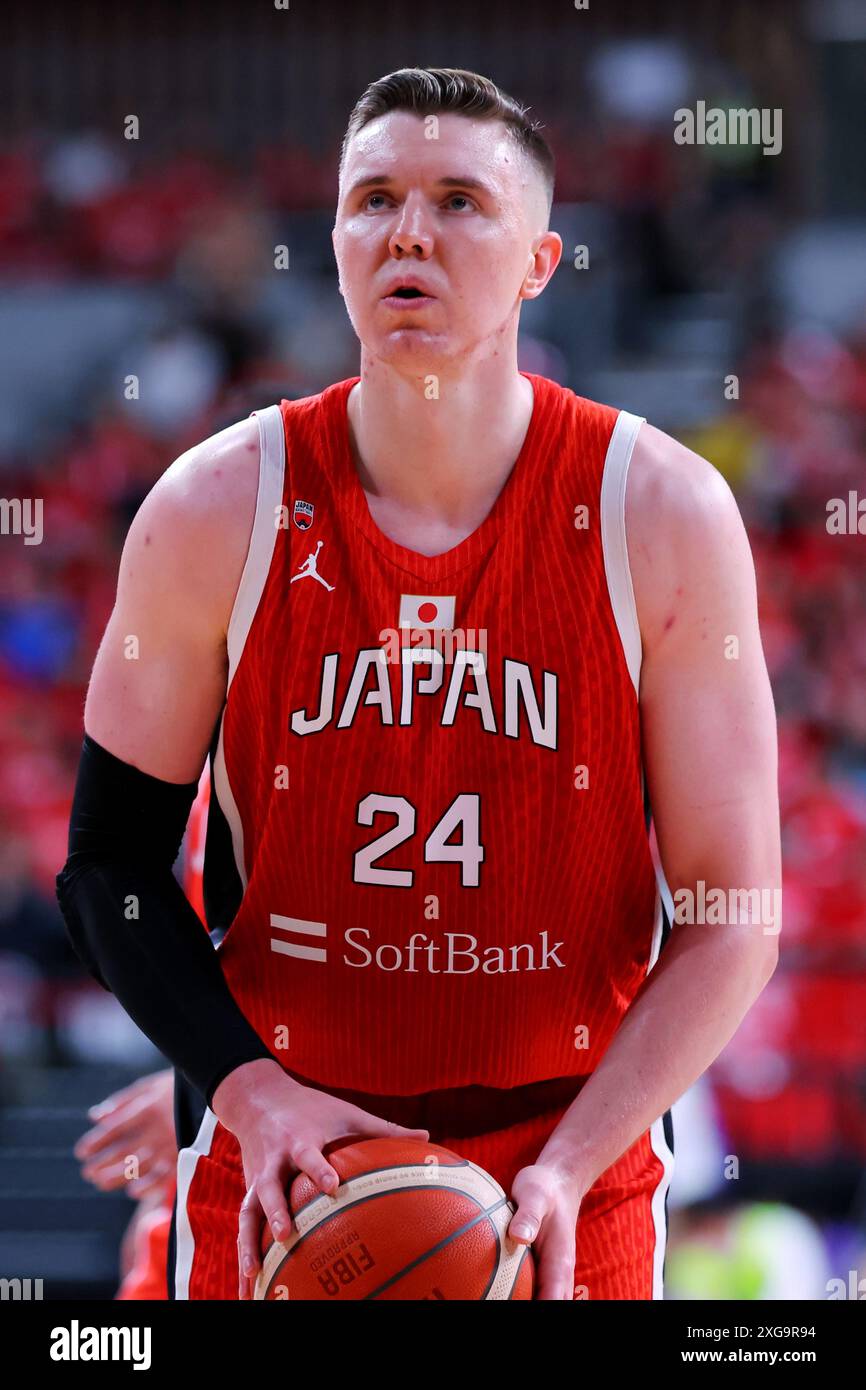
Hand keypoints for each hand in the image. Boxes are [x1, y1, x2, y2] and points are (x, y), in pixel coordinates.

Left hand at [74, 1068, 176, 1199]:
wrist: (221, 1093)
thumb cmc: (181, 1089)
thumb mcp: (153, 1085)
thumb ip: (123, 1100)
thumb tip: (95, 1116)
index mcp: (148, 1108)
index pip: (116, 1128)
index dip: (97, 1141)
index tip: (82, 1151)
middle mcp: (158, 1128)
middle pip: (124, 1150)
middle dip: (102, 1162)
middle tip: (87, 1172)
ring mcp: (172, 1144)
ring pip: (139, 1166)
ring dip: (117, 1176)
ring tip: (100, 1182)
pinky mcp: (186, 1156)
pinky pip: (164, 1176)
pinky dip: (148, 1186)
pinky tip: (132, 1192)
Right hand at [211, 1059, 430, 1299]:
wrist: (259, 1098)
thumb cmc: (312, 1108)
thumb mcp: (346, 1112)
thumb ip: (383, 1127)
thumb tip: (426, 1135)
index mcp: (299, 1139)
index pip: (308, 1155)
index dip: (318, 1169)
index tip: (331, 1186)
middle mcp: (275, 1159)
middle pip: (269, 1185)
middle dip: (276, 1209)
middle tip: (286, 1234)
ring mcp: (258, 1176)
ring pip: (249, 1210)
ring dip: (249, 1241)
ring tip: (253, 1272)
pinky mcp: (248, 1190)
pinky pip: (243, 1222)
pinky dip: (243, 1249)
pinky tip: (248, 1280)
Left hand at [506, 1162, 583, 1299]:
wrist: (557, 1181)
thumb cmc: (545, 1188)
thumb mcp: (534, 1195)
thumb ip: (528, 1216)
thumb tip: (518, 1237)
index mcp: (559, 1264)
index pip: (553, 1300)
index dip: (539, 1306)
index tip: (515, 1300)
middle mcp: (558, 1275)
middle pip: (551, 1304)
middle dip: (528, 1306)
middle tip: (498, 1299)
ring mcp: (550, 1274)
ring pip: (542, 1298)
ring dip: (523, 1299)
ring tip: (495, 1296)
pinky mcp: (540, 1269)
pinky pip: (533, 1291)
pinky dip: (519, 1294)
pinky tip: (495, 1291)